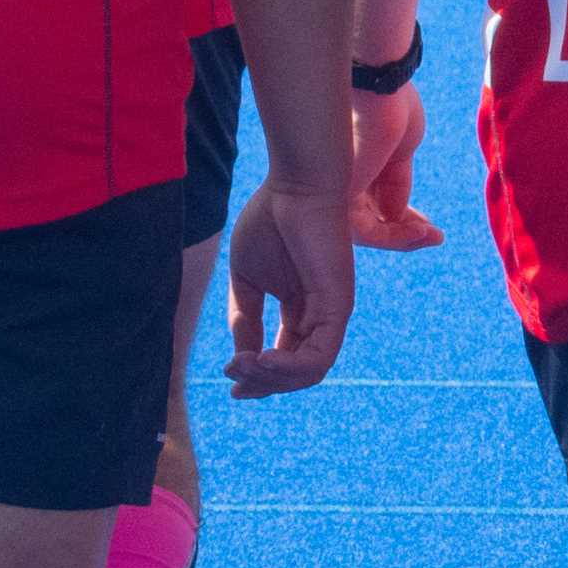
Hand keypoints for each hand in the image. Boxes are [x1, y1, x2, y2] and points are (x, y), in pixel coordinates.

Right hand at [226, 180, 357, 395]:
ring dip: (272, 379)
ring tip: (244, 365)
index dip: (259, 376)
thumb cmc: (271, 220)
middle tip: (234, 375)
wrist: (294, 185)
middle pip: (297, 373)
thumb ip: (246, 319)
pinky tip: (261, 359)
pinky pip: (319, 357)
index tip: (230, 378)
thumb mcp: (247, 279)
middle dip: (262, 382)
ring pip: (309, 372)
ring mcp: (332, 313)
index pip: (286, 358)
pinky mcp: (338, 306)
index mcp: (300, 308)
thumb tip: (242, 360)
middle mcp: (320, 315)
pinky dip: (290, 368)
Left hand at [347, 79, 443, 252]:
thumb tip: (397, 215)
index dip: (400, 219)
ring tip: (432, 236)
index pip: (369, 204)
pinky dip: (397, 236)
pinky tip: (422, 232)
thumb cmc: (390, 105)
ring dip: (403, 238)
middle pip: (368, 221)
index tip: (427, 226)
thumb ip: (395, 185)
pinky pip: (368, 231)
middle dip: (402, 232)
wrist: (382, 86)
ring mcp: (332, 191)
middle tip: (433, 236)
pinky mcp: (337, 197)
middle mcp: (334, 181)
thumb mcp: (400, 152)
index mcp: (348, 167)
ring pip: (367, 232)